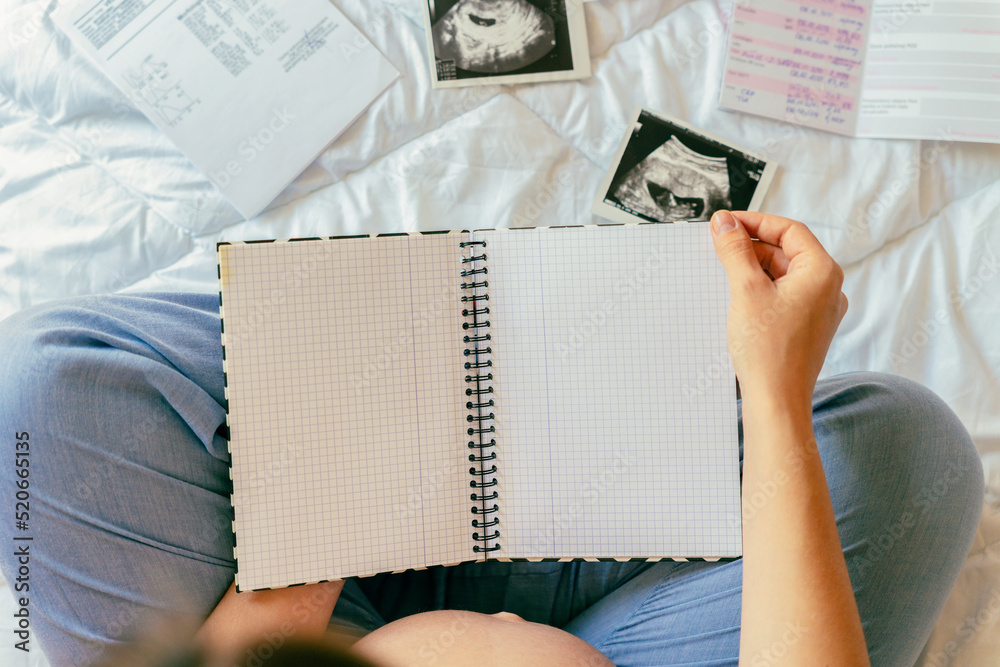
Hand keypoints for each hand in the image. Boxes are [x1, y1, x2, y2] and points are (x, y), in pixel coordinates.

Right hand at [710, 210, 847, 409]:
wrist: (777, 401)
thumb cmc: (769, 352)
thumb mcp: (746, 291)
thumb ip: (735, 251)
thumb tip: (725, 223)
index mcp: (822, 272)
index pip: (789, 230)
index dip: (755, 222)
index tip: (725, 223)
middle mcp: (828, 289)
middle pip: (786, 251)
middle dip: (751, 247)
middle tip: (717, 247)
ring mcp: (819, 310)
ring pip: (783, 275)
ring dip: (753, 269)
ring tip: (723, 274)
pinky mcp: (807, 328)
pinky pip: (783, 296)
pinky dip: (760, 291)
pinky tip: (736, 298)